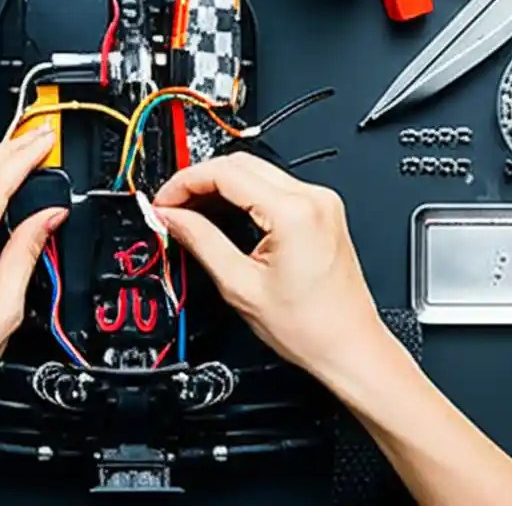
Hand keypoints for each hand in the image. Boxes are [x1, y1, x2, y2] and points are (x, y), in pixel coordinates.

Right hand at [154, 153, 385, 385]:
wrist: (348, 347)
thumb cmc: (310, 327)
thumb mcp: (239, 285)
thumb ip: (200, 241)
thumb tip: (171, 217)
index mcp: (294, 211)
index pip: (225, 173)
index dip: (184, 183)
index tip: (162, 202)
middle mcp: (313, 198)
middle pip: (240, 164)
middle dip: (198, 181)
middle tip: (170, 207)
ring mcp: (320, 203)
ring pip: (255, 171)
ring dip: (219, 186)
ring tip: (190, 213)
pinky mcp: (321, 211)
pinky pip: (273, 187)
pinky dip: (242, 196)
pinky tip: (221, 215)